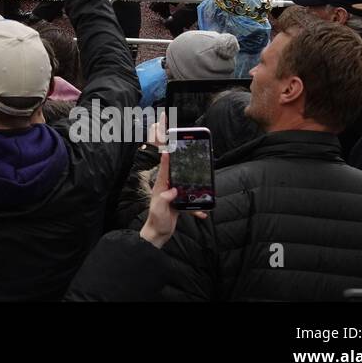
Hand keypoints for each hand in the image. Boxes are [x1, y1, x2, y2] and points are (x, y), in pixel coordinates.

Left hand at [140, 120, 207, 247]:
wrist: (159, 234)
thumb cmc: (157, 222)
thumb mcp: (159, 211)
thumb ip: (164, 200)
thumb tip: (172, 190)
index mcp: (162, 184)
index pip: (165, 163)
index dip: (166, 149)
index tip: (167, 134)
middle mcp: (168, 184)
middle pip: (174, 163)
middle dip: (171, 146)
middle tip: (171, 128)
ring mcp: (174, 191)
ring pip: (185, 176)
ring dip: (191, 170)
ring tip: (194, 154)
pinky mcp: (180, 199)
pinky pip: (191, 197)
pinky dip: (198, 205)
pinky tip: (204, 213)